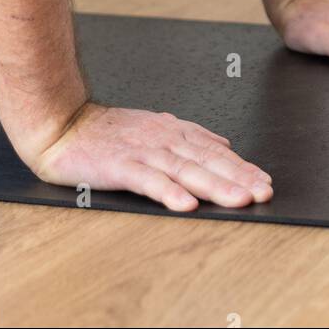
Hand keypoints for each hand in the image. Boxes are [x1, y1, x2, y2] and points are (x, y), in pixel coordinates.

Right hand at [29, 101, 273, 212]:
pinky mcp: (119, 166)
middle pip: (208, 160)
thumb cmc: (107, 131)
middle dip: (239, 178)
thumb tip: (223, 143)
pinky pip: (148, 181)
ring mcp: (142, 152)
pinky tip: (186, 205)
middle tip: (264, 192)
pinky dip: (169, 192)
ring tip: (239, 200)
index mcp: (173, 133)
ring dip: (215, 186)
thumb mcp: (155, 127)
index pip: (215, 151)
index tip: (265, 182)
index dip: (242, 167)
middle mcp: (163, 140)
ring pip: (186, 170)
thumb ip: (189, 136)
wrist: (63, 123)